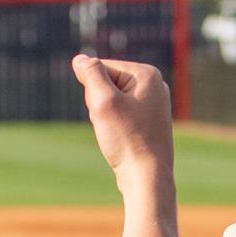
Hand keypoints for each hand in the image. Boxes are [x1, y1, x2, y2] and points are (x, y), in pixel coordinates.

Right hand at [72, 54, 173, 181]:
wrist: (147, 176)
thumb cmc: (127, 139)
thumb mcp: (102, 101)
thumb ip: (90, 74)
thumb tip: (81, 59)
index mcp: (147, 73)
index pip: (101, 68)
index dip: (94, 91)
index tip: (108, 111)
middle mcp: (155, 85)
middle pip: (106, 84)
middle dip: (99, 104)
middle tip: (114, 125)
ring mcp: (153, 104)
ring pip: (111, 101)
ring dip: (104, 116)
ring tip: (117, 133)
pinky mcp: (149, 121)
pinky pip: (120, 116)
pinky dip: (114, 126)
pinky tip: (122, 140)